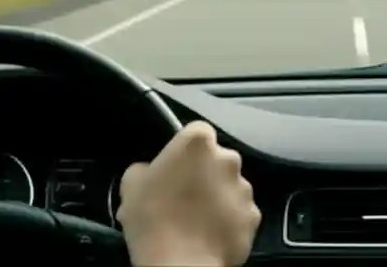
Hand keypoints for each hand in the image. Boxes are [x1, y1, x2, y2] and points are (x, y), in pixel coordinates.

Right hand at [117, 122, 260, 266]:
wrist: (182, 264)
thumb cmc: (152, 219)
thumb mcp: (131, 186)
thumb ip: (145, 169)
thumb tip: (151, 171)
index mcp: (198, 143)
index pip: (197, 132)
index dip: (186, 150)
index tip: (175, 168)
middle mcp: (228, 158)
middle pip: (217, 159)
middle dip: (205, 173)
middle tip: (184, 196)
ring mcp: (245, 188)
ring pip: (230, 186)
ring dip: (218, 197)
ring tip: (197, 221)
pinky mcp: (255, 216)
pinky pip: (240, 213)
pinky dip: (229, 220)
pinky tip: (211, 235)